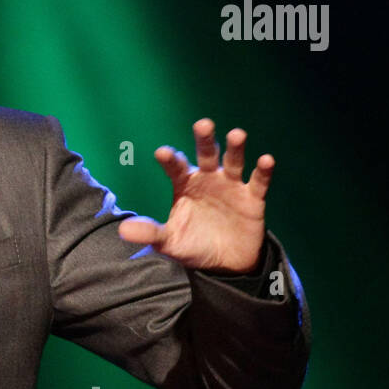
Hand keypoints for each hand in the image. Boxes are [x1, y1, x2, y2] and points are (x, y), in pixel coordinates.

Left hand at [117, 118, 271, 272]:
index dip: (170, 159)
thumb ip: (149, 233)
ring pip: (233, 162)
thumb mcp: (169, 242)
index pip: (176, 167)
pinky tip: (266, 159)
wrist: (224, 264)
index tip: (163, 152)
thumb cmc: (193, 244)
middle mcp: (208, 179)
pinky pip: (258, 182)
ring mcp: (231, 186)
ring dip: (235, 149)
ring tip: (237, 134)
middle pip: (206, 154)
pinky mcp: (252, 199)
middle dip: (205, 140)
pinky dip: (263, 171)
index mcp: (184, 184)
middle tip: (203, 124)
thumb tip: (122, 230)